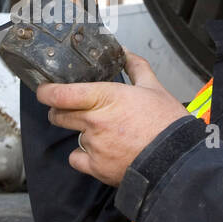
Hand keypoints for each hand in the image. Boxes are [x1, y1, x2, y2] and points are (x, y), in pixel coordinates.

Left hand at [37, 49, 193, 186]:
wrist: (178, 160)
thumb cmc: (168, 125)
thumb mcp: (155, 88)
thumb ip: (136, 68)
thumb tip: (126, 53)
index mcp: (105, 97)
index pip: (60, 94)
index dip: (46, 92)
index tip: (44, 91)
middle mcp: (94, 121)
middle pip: (59, 115)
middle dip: (59, 111)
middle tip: (69, 109)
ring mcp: (94, 145)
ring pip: (73, 136)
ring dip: (81, 133)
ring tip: (103, 134)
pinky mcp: (97, 168)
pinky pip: (77, 159)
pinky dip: (84, 156)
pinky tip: (100, 153)